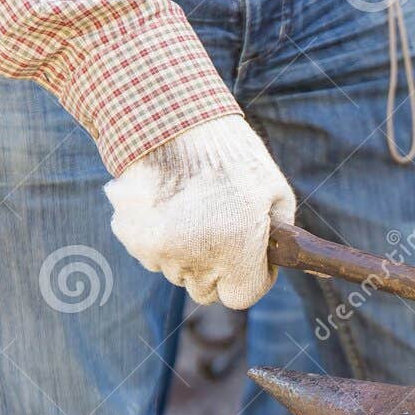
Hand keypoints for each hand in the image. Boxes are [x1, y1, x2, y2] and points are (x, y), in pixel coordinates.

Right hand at [105, 115, 295, 308]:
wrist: (169, 119)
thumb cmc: (230, 152)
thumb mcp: (275, 189)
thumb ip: (281, 232)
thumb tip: (278, 255)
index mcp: (237, 250)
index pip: (242, 296)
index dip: (252, 277)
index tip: (253, 257)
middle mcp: (197, 258)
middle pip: (207, 290)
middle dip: (219, 269)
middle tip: (223, 231)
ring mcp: (161, 250)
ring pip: (178, 272)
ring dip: (188, 253)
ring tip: (194, 210)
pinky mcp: (134, 238)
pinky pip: (151, 254)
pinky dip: (160, 239)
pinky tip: (169, 206)